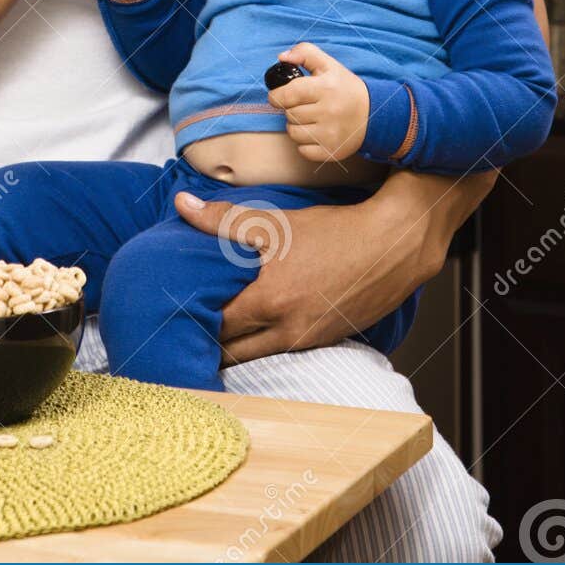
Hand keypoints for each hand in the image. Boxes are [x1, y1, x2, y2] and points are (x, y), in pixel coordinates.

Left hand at [172, 176, 465, 358]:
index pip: (214, 325)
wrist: (392, 246)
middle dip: (206, 341)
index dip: (190, 318)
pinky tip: (250, 330)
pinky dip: (259, 346)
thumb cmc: (333, 232)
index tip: (173, 310)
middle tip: (183, 327)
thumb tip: (181, 206)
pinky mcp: (320, 342)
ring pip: (253, 357)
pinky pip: (279, 352)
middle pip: (229, 351)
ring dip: (231, 348)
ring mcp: (304, 341)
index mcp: (268, 302)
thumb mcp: (274, 221)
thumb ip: (222, 219)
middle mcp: (284, 331)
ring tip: (210, 332)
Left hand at [269, 42, 369, 161]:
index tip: (278, 96)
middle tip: (304, 105)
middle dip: (291, 109)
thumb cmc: (346, 88)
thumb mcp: (329, 65)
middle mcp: (328, 112)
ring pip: (294, 133)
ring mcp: (330, 134)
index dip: (276, 96)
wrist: (374, 114)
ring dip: (296, 126)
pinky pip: (303, 151)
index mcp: (325, 88)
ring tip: (310, 119)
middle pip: (289, 114)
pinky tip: (316, 133)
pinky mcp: (332, 151)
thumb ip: (304, 52)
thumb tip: (281, 57)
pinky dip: (305, 143)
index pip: (288, 94)